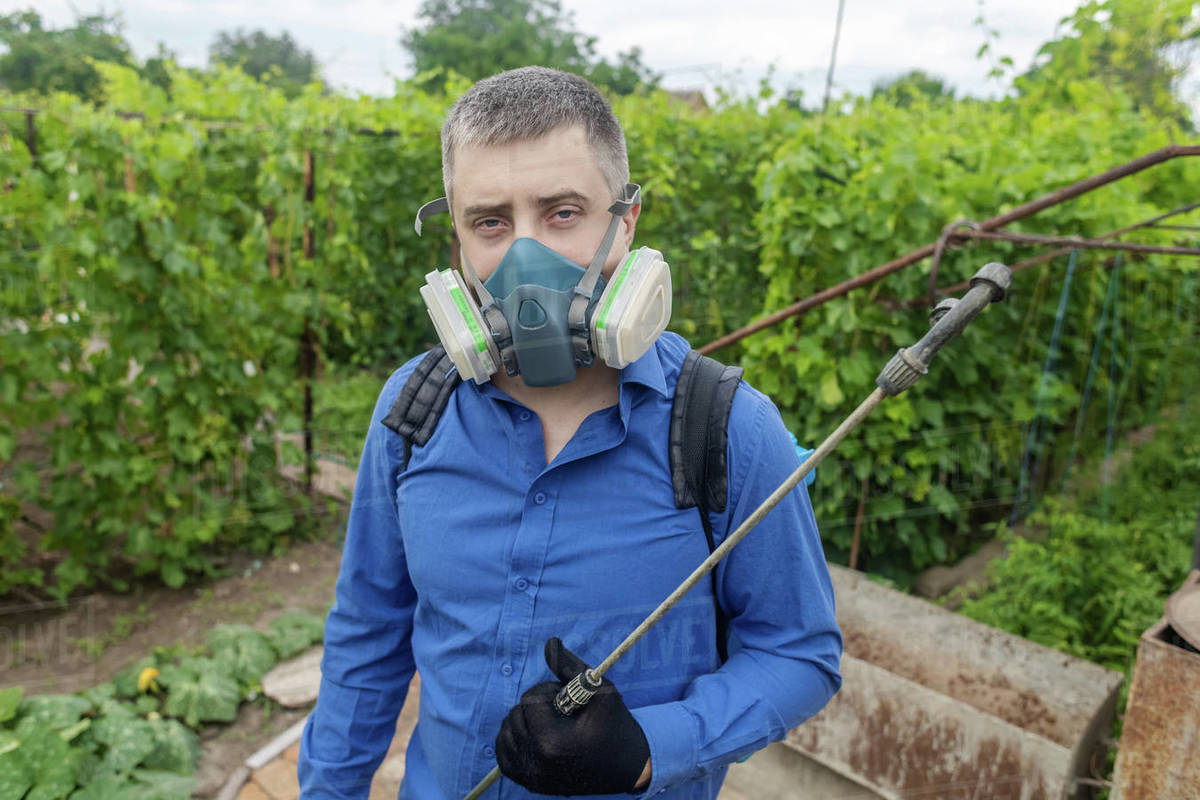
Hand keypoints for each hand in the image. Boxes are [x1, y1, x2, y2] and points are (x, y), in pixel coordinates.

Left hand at [495, 637, 650, 795]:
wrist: (628, 767)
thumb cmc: (616, 726)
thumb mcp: (600, 692)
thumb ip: (571, 666)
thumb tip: (550, 642)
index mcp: (551, 743)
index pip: (528, 702)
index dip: (547, 692)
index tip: (567, 698)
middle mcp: (536, 765)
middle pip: (514, 717)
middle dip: (536, 707)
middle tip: (562, 711)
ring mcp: (532, 778)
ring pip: (505, 734)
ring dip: (524, 722)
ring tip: (551, 722)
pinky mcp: (530, 784)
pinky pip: (504, 755)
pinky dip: (513, 740)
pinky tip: (534, 734)